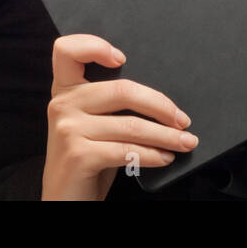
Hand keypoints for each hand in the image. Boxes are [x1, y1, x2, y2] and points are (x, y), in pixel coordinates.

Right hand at [41, 34, 199, 199]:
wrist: (64, 201)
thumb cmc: (86, 160)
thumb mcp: (92, 125)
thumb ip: (109, 104)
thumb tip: (161, 100)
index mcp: (65, 90)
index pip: (67, 50)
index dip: (94, 46)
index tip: (122, 58)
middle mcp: (62, 105)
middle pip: (122, 89)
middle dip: (161, 105)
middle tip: (182, 119)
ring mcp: (68, 129)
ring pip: (131, 124)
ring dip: (166, 135)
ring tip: (185, 141)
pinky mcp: (78, 154)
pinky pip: (127, 149)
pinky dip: (153, 154)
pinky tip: (165, 157)